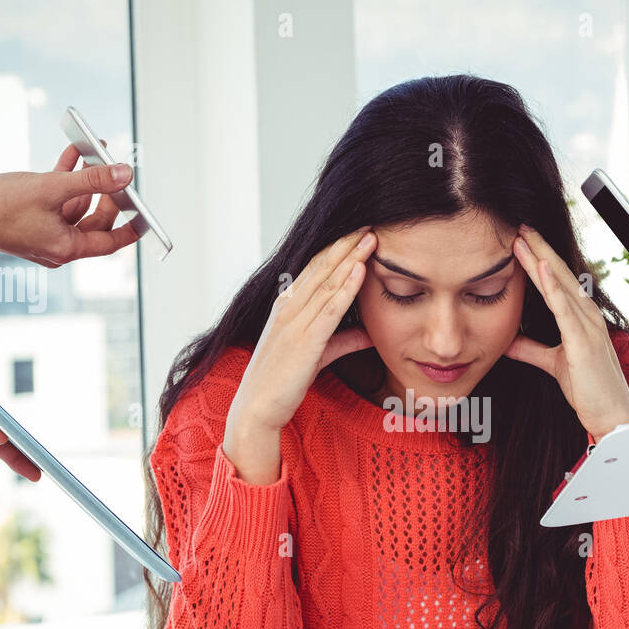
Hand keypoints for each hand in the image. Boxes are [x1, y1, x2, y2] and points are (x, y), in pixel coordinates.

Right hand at [0, 144, 140, 266]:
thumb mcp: (52, 188)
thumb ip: (91, 180)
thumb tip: (125, 174)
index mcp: (67, 249)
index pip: (111, 242)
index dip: (132, 227)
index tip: (147, 214)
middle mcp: (58, 247)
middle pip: (95, 222)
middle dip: (107, 193)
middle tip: (118, 171)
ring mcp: (43, 235)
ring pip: (75, 207)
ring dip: (85, 179)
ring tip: (96, 150)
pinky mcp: (30, 221)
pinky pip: (56, 201)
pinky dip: (64, 179)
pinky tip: (73, 154)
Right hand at [227, 226, 377, 437]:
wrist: (257, 408)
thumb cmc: (283, 381)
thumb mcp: (318, 355)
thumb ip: (343, 341)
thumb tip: (370, 334)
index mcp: (288, 307)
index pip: (315, 269)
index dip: (338, 248)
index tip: (359, 231)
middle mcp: (288, 308)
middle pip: (322, 267)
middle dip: (347, 244)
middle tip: (369, 220)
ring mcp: (294, 323)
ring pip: (327, 283)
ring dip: (350, 258)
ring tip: (371, 237)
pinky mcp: (304, 342)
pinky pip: (329, 310)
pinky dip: (345, 289)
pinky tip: (359, 271)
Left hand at [505, 223, 628, 438]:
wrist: (612, 416)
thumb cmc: (590, 390)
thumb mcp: (554, 364)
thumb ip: (533, 350)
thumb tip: (509, 341)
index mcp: (582, 318)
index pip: (558, 281)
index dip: (540, 259)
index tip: (522, 240)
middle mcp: (588, 316)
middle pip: (560, 274)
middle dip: (539, 248)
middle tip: (520, 226)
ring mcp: (588, 326)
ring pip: (562, 284)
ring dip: (541, 258)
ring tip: (522, 237)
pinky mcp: (583, 341)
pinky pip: (564, 308)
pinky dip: (552, 286)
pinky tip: (539, 267)